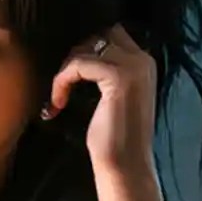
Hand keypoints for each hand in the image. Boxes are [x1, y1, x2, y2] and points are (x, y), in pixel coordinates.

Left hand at [41, 24, 157, 181]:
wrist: (124, 166)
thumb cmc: (113, 140)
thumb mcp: (107, 99)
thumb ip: (102, 74)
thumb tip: (77, 58)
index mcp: (143, 63)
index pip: (110, 35)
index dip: (84, 50)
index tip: (68, 80)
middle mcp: (143, 59)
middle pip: (99, 34)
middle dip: (75, 54)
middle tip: (63, 84)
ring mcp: (134, 67)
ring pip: (85, 48)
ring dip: (65, 70)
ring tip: (58, 98)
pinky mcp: (119, 77)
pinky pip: (79, 64)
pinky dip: (62, 81)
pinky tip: (58, 103)